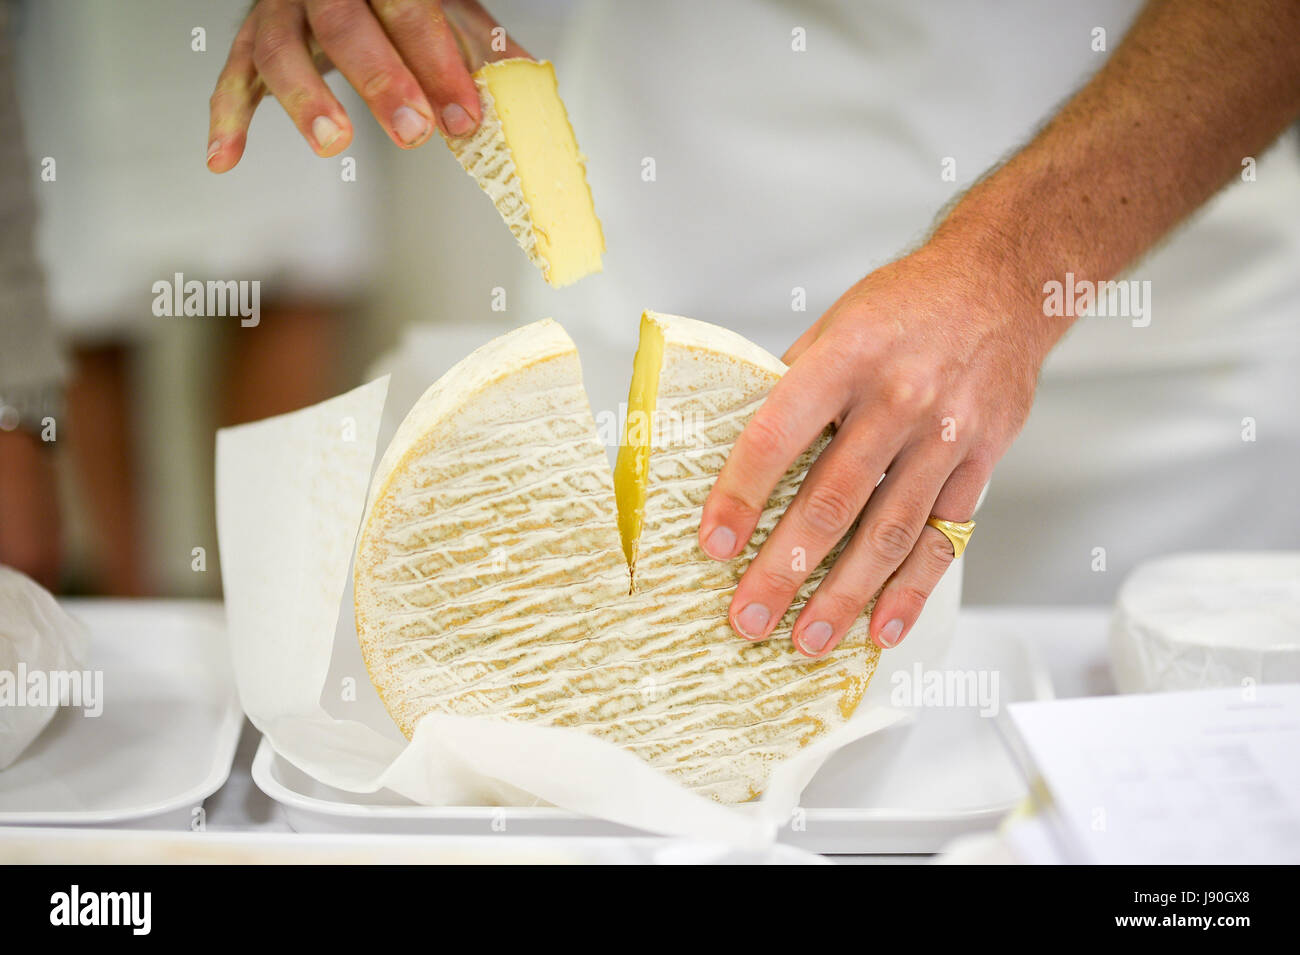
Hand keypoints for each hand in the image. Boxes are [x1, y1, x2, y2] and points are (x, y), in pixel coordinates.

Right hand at [207, 0, 527, 171]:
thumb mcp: (443, 2)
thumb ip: (478, 41)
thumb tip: (525, 80)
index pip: (409, 8)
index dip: (438, 64)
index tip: (464, 114)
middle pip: (344, 27)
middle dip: (382, 82)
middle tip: (414, 131)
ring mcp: (280, 9)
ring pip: (279, 50)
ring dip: (305, 100)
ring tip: (333, 142)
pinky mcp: (252, 40)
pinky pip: (231, 77)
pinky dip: (225, 119)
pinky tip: (225, 157)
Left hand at [699, 241, 1052, 655]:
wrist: (1002, 284)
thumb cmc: (907, 305)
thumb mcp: (837, 324)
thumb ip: (794, 388)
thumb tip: (741, 455)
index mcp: (846, 357)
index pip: (778, 436)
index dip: (739, 495)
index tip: (713, 544)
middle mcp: (897, 399)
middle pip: (832, 501)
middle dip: (784, 568)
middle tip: (749, 617)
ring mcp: (944, 435)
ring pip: (888, 533)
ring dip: (843, 597)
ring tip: (807, 641)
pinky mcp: (981, 462)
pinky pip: (942, 539)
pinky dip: (911, 590)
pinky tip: (881, 628)